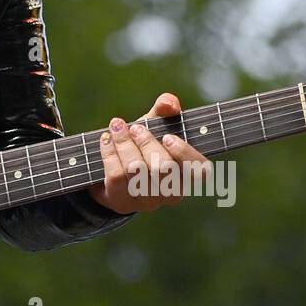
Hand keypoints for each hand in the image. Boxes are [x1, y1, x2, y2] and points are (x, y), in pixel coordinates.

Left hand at [87, 92, 210, 213]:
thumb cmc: (142, 146)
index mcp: (186, 174)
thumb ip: (164, 110)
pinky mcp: (122, 203)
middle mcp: (170, 193)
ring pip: (137, 171)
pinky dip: (109, 153)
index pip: (199, 170)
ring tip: (117, 127)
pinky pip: (116, 176)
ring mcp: (147, 201)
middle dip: (147, 142)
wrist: (111, 171)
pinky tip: (105, 140)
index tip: (168, 136)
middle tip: (135, 127)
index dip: (184, 153)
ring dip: (124, 143)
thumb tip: (169, 103)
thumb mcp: (155, 126)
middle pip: (164, 168)